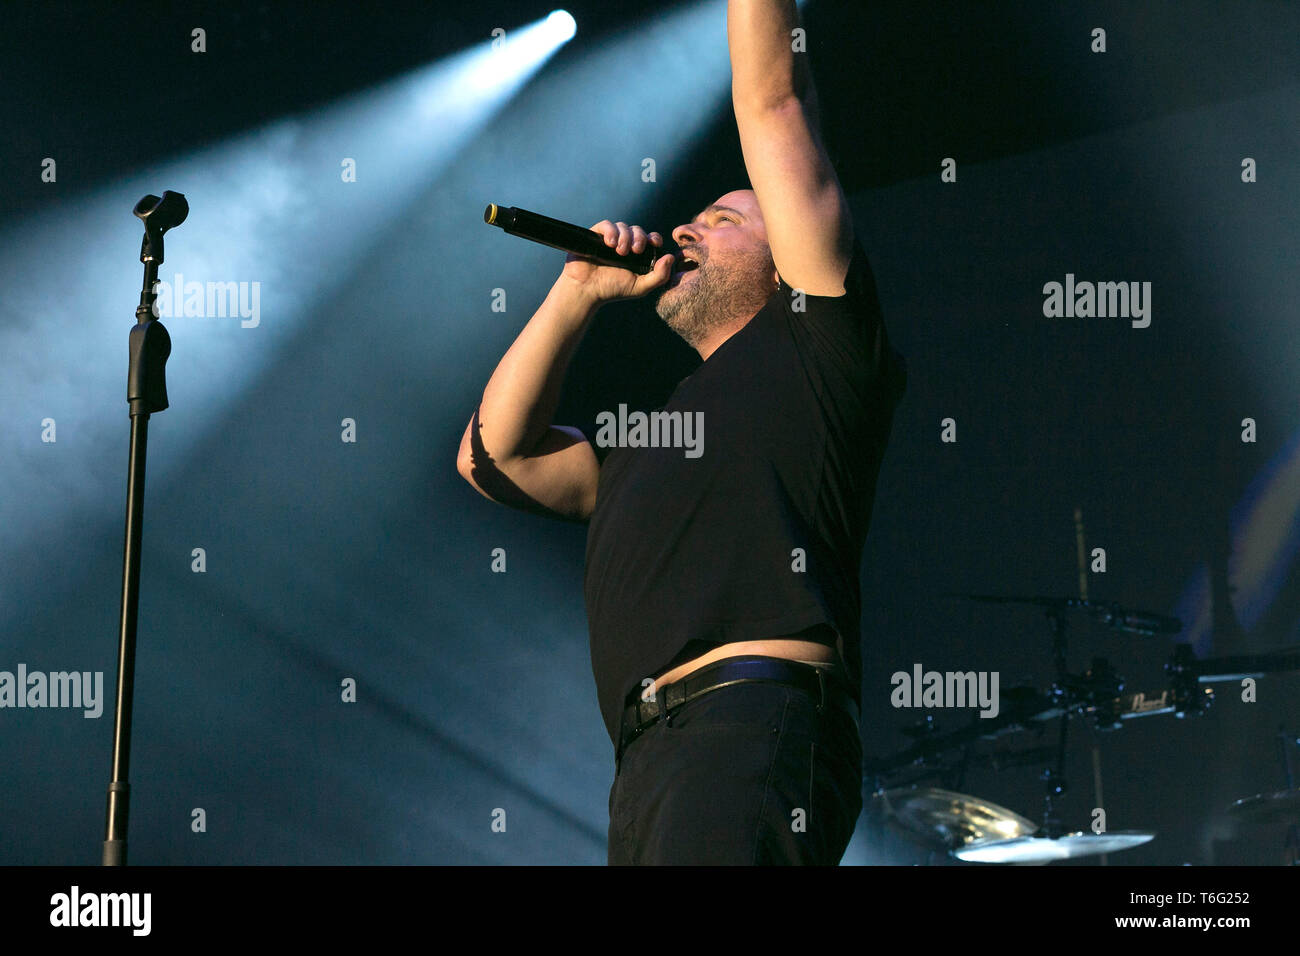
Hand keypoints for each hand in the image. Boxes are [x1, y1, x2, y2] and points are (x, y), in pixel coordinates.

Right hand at [560, 220, 675, 303]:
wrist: (586, 290)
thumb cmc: (612, 290)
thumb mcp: (640, 287)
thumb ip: (659, 276)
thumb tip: (671, 257)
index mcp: (637, 255)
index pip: (650, 239)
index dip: (654, 238)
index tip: (653, 244)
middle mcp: (624, 245)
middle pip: (637, 230)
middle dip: (639, 238)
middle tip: (635, 251)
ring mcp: (610, 239)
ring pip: (623, 226)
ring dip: (625, 236)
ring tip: (619, 252)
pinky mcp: (595, 235)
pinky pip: (606, 225)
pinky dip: (611, 231)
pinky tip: (610, 243)